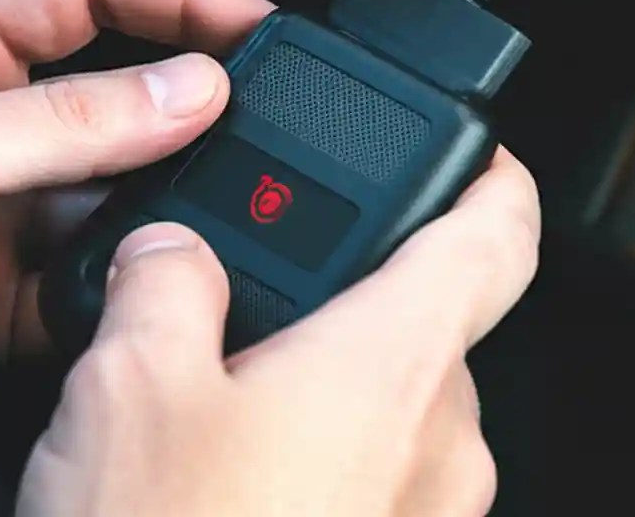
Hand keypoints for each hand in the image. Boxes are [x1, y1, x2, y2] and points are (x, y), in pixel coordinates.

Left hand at [0, 0, 272, 440]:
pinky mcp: (6, 291)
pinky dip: (133, 286)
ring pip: (122, 188)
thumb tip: (190, 89)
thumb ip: (68, 122)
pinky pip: (101, 276)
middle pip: (121, 83)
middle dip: (193, 100)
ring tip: (200, 219)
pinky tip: (141, 291)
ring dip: (167, 204)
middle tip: (262, 124)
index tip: (252, 26)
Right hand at [16, 148, 538, 516]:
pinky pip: (389, 473)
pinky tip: (247, 477)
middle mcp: (445, 433)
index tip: (480, 153)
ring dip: (335, 386)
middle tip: (263, 306)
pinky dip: (334, 453)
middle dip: (353, 301)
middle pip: (435, 318)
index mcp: (401, 359)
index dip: (494, 175)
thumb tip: (175, 256)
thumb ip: (168, 284)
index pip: (502, 230)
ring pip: (404, 402)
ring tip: (230, 406)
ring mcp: (438, 508)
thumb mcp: (132, 388)